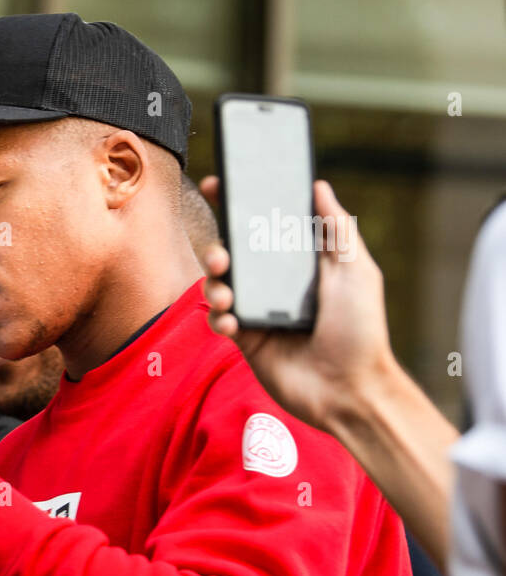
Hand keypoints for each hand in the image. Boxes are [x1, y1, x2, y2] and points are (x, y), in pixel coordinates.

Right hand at [199, 177, 395, 431]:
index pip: (265, 227)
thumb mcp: (356, 271)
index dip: (240, 207)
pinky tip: (232, 322)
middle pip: (233, 253)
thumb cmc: (361, 331)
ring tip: (225, 296)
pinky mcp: (246, 339)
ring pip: (219, 285)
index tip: (219, 187)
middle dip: (218, 248)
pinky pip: (218, 320)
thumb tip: (319, 186)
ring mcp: (259, 311)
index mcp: (301, 263)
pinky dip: (219, 318)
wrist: (348, 389)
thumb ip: (336, 229)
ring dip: (214, 285)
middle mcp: (276, 284)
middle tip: (222, 255)